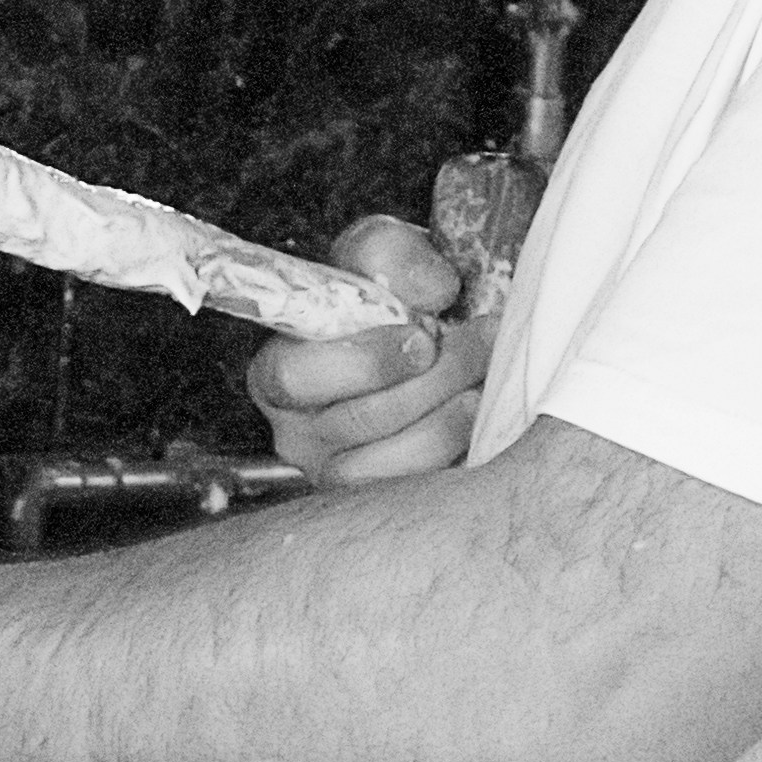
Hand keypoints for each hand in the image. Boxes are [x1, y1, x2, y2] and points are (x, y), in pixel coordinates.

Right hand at [248, 215, 489, 487]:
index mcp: (279, 373)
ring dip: (446, 418)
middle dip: (425, 384)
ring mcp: (336, 475)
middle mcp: (297, 433)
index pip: (289, 379)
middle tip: (477, 344)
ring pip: (382, 465)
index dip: (362, 362)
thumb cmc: (400, 303)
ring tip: (483, 380)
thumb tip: (428, 292)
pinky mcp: (380, 504)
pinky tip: (479, 415)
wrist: (443, 343)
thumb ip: (394, 257)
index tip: (424, 336)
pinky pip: (413, 492)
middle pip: (349, 424)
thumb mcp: (388, 259)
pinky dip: (454, 451)